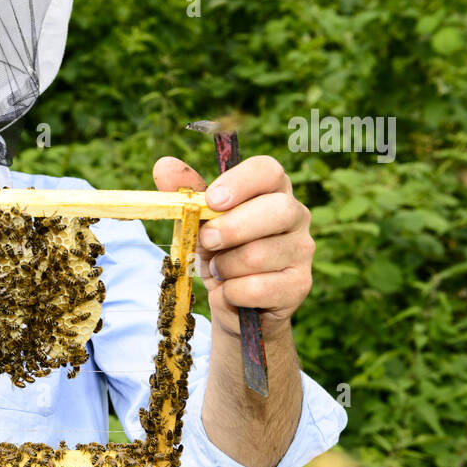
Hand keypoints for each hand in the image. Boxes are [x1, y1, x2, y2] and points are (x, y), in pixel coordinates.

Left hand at [152, 154, 313, 338]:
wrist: (234, 301)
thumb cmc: (219, 251)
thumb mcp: (199, 222)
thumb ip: (185, 194)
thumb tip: (164, 165)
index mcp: (272, 190)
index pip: (268, 170)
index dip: (239, 182)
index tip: (212, 200)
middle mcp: (296, 215)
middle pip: (276, 210)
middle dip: (231, 228)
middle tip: (207, 241)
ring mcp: (302, 250)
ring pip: (258, 255)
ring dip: (224, 266)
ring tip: (219, 269)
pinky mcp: (299, 285)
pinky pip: (257, 288)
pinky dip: (231, 293)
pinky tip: (231, 291)